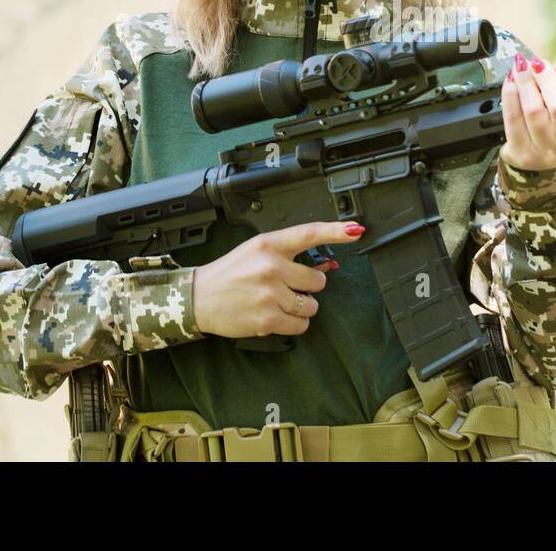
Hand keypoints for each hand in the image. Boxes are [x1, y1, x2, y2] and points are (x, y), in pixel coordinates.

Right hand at [190, 221, 363, 337]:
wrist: (199, 298)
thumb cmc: (231, 273)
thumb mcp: (257, 252)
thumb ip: (291, 256)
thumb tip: (328, 266)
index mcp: (269, 244)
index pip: (309, 233)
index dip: (336, 231)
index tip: (356, 230)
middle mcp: (271, 267)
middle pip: (318, 282)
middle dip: (308, 288)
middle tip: (287, 287)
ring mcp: (269, 294)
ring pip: (312, 306)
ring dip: (301, 308)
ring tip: (277, 302)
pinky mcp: (267, 319)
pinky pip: (300, 325)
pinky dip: (294, 324)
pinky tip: (275, 315)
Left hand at [499, 52, 555, 170]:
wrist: (538, 164)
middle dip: (547, 79)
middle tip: (537, 62)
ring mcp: (547, 154)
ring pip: (534, 111)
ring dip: (525, 83)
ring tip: (521, 65)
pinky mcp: (523, 155)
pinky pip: (514, 119)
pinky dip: (510, 96)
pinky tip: (510, 81)